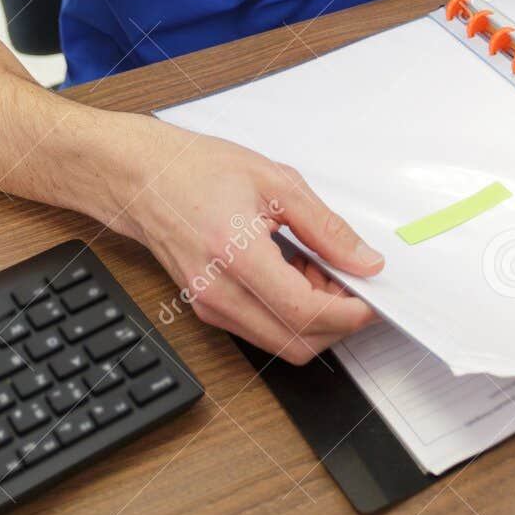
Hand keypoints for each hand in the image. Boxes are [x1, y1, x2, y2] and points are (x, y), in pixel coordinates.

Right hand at [124, 131, 383, 362]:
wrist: (144, 177)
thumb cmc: (198, 170)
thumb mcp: (276, 183)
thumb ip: (326, 227)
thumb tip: (364, 260)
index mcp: (234, 253)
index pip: (304, 312)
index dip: (347, 312)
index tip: (370, 296)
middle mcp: (218, 292)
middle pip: (296, 344)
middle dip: (336, 321)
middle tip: (349, 279)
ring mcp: (210, 307)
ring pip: (281, 344)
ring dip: (313, 319)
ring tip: (316, 268)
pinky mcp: (208, 310)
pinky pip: (262, 331)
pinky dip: (290, 315)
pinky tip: (293, 273)